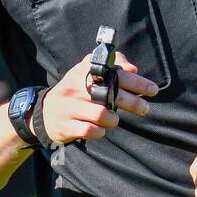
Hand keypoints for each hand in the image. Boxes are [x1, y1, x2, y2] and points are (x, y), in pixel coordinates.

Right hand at [31, 51, 155, 144]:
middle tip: (144, 108)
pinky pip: (90, 131)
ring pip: (101, 115)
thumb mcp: (87, 72)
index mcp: (84, 72)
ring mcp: (70, 107)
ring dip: (114, 120)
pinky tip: (100, 130)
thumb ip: (111, 65)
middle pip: (111, 95)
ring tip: (114, 119)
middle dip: (133, 103)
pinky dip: (100, 132)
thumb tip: (133, 69)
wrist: (44, 111)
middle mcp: (76, 88)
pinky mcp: (66, 125)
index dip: (136, 82)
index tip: (152, 90)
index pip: (115, 74)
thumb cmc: (74, 90)